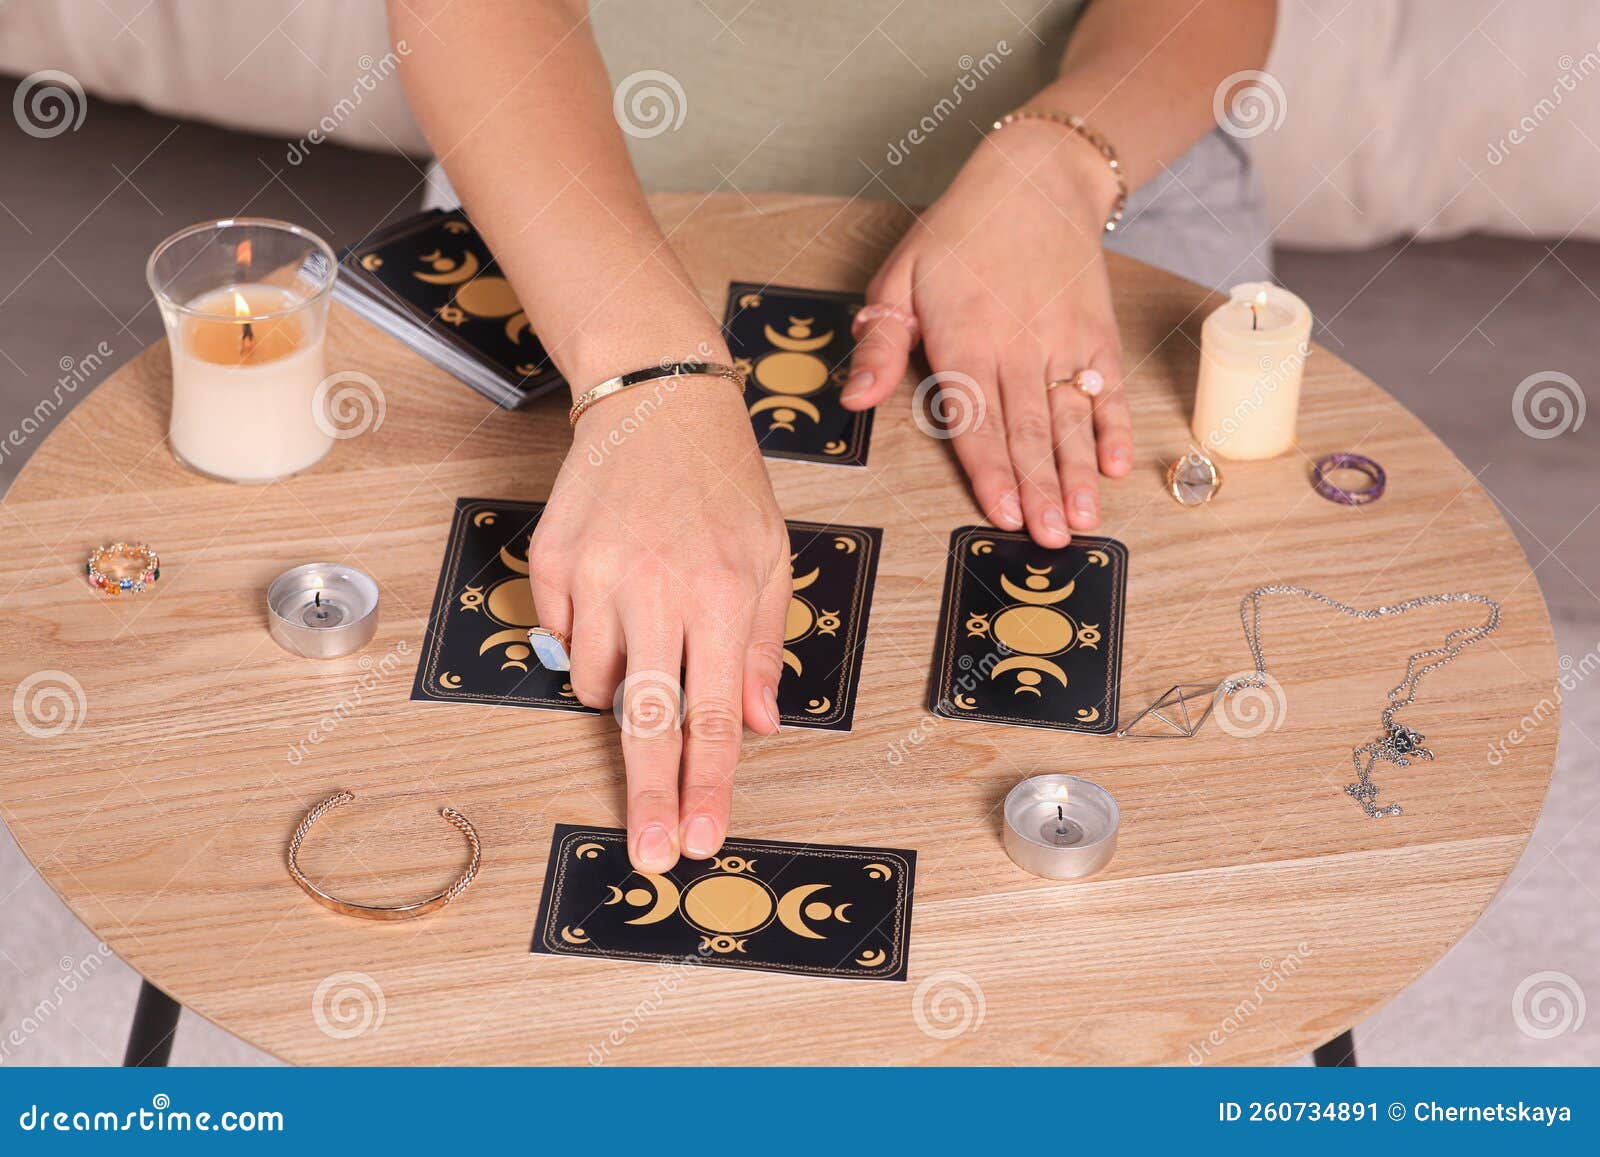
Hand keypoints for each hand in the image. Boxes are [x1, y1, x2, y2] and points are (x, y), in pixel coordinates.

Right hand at [528, 379, 790, 871]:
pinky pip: (562, 640)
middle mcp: (657, 589)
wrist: (655, 399)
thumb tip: (762, 724)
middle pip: (648, 720)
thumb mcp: (771, 557)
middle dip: (650, 797)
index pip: (716, 714)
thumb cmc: (722, 481)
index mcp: (723, 594)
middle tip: (650, 854)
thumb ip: (764, 645)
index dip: (708, 785)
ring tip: (646, 629)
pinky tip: (612, 591)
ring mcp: (596, 576)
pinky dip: (587, 638)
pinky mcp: (551, 562)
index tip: (701, 839)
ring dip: (620, 688)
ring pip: (597, 684)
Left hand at [841, 125, 1132, 545]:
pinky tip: (1116, 468)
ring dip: (1077, 474)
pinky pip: (1108, 390)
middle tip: (1052, 540)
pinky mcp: (1096, 335)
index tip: (1002, 513)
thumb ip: (880, 344)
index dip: (990, 470)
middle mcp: (1017, 346)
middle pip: (1028, 430)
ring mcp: (1063, 341)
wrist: (1035, 180)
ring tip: (1084, 520)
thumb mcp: (900, 279)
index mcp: (963, 338)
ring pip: (1070, 419)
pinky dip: (1114, 429)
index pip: (975, 419)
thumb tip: (855, 398)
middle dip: (1040, 489)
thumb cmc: (957, 236)